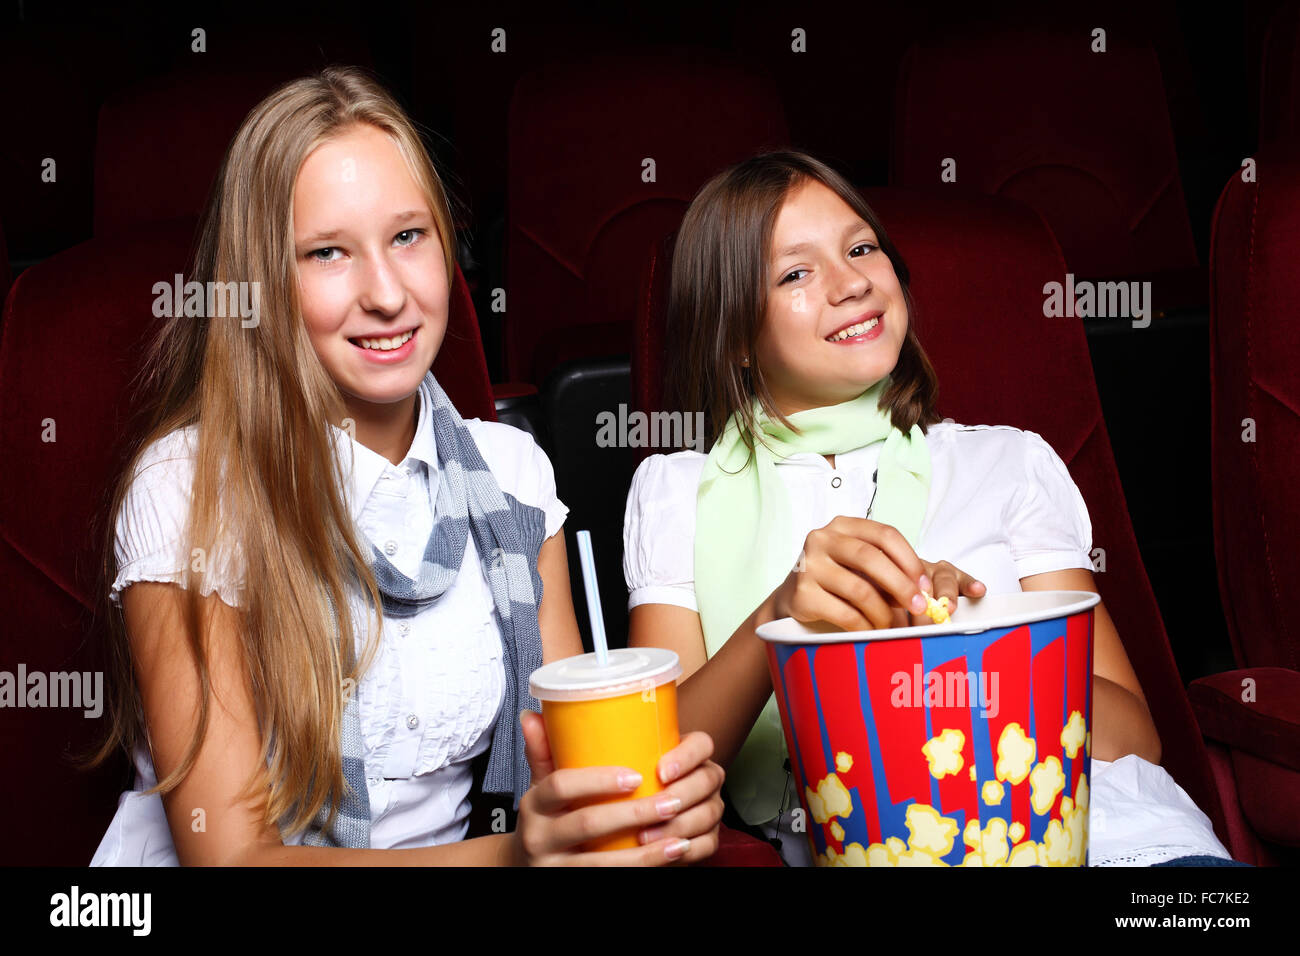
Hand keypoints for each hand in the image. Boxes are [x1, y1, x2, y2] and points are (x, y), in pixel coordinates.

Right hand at [511, 711, 723, 865]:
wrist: (520, 869)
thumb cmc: (542, 821)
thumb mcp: (538, 789)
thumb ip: (542, 753)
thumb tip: (533, 713)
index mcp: (533, 805)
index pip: (560, 785)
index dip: (598, 780)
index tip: (636, 775)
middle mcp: (539, 838)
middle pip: (587, 824)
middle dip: (634, 814)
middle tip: (673, 803)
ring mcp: (555, 868)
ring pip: (602, 865)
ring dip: (647, 854)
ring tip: (682, 840)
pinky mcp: (571, 886)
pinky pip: (610, 881)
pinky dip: (642, 873)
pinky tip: (669, 862)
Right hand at [771, 517, 983, 630]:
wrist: (796, 601)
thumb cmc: (842, 582)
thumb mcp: (868, 569)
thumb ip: (901, 572)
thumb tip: (955, 593)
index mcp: (844, 525)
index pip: (885, 534)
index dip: (910, 560)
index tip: (927, 586)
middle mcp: (822, 538)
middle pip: (870, 559)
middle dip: (902, 587)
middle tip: (922, 610)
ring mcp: (808, 564)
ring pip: (859, 589)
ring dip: (885, 614)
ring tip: (894, 627)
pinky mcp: (801, 593)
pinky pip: (844, 613)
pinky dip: (865, 627)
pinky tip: (872, 633)